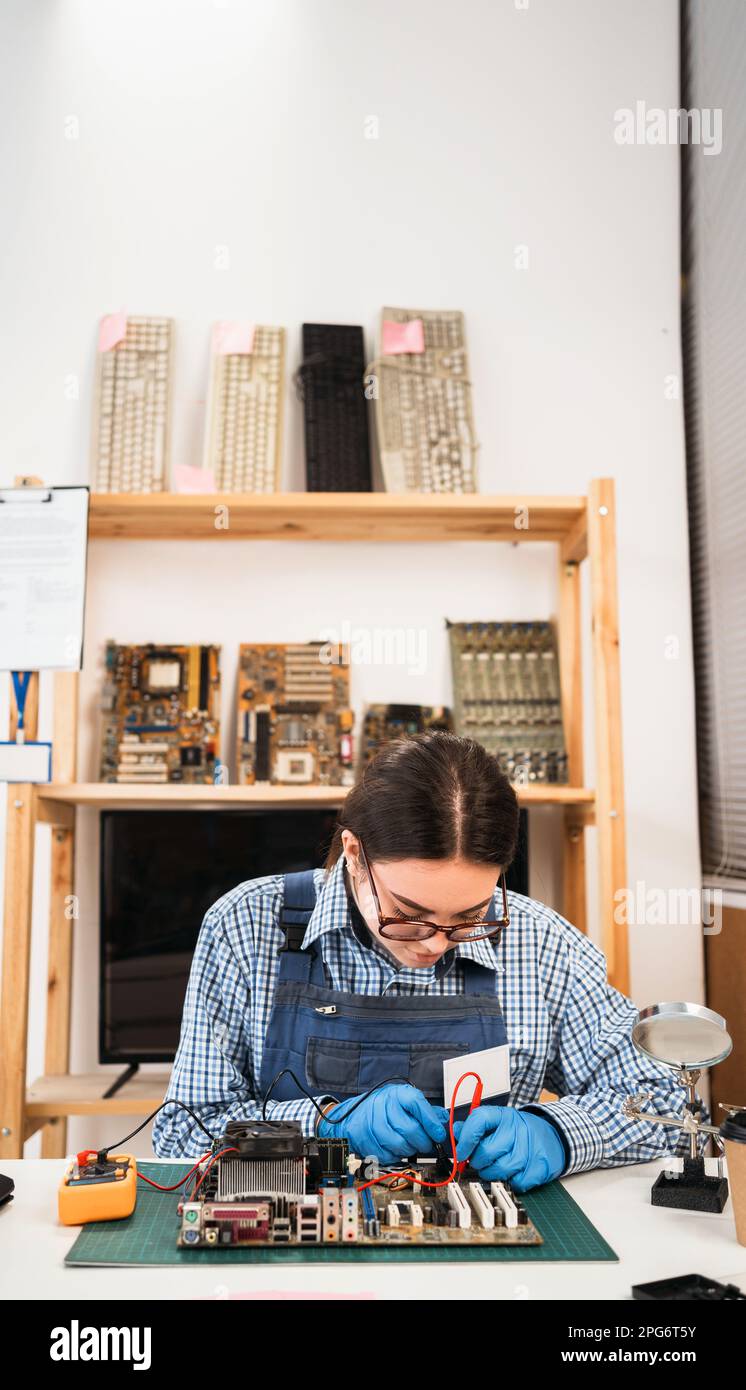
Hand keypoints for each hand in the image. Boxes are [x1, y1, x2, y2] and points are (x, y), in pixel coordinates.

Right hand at [318, 1084, 448, 1162]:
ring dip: (410, 1150)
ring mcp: (372, 1122)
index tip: (439, 1133)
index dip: (431, 1121)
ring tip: (410, 1145)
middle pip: (410, 1129)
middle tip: (426, 1144)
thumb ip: (426, 1111)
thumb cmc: (384, 1107)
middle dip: (423, 1141)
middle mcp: (383, 1105)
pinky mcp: (364, 1139)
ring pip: (399, 1144)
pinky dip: (395, 1156)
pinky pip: (386, 1154)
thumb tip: (444, 1120)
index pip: (417, 1104)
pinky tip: (395, 1149)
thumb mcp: (405, 1101)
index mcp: (397, 1094)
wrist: (355, 1114)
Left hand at [453, 1106, 565, 1190]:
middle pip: (486, 1151)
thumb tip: (455, 1133)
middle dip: (477, 1161)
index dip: (465, 1139)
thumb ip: (474, 1127)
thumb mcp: (497, 1122)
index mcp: (503, 1115)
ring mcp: (530, 1148)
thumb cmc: (518, 1132)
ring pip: (499, 1170)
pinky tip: (511, 1173)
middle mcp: (517, 1129)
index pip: (478, 1121)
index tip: (460, 1152)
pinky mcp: (539, 1167)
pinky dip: (510, 1181)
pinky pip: (515, 1182)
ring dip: (491, 1173)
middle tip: (478, 1161)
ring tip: (494, 1167)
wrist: (552, 1137)